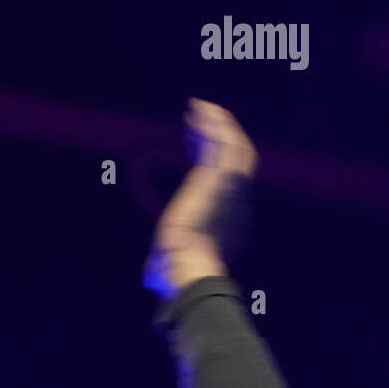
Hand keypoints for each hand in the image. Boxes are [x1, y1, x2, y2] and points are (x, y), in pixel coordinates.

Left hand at [143, 99, 257, 299]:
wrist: (187, 266)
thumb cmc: (177, 273)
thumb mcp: (172, 267)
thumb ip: (163, 268)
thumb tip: (150, 278)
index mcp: (230, 220)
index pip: (228, 181)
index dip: (214, 160)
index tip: (195, 147)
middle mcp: (237, 200)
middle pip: (238, 157)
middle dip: (222, 135)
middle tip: (203, 120)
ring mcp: (231, 187)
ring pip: (235, 145)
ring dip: (219, 124)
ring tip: (199, 108)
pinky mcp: (219, 177)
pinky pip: (222, 141)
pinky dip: (212, 124)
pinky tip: (197, 111)